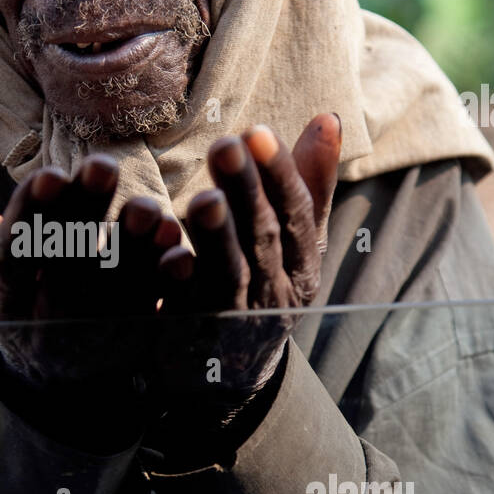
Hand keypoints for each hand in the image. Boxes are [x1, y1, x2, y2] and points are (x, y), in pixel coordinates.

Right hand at [0, 138, 180, 388]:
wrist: (62, 384)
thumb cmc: (21, 296)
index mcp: (5, 300)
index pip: (13, 258)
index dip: (30, 218)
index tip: (49, 175)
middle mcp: (46, 325)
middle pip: (66, 269)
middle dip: (85, 218)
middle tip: (104, 166)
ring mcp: (94, 340)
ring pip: (115, 293)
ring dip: (133, 249)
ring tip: (146, 207)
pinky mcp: (137, 346)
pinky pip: (156, 315)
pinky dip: (166, 284)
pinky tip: (180, 252)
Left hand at [150, 114, 340, 439]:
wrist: (231, 376)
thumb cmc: (262, 285)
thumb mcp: (293, 243)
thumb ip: (307, 185)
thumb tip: (327, 117)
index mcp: (303, 265)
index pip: (298, 214)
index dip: (281, 174)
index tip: (257, 130)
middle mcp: (276, 295)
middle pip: (264, 239)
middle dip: (247, 192)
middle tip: (225, 146)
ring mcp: (237, 322)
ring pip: (230, 276)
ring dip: (217, 237)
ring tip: (202, 199)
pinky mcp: (194, 343)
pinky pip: (187, 312)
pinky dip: (179, 285)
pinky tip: (166, 258)